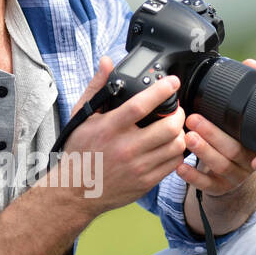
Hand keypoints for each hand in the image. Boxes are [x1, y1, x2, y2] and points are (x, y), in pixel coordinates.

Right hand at [60, 55, 186, 213]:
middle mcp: (125, 148)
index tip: (172, 82)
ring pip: (176, 145)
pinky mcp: (145, 182)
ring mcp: (137, 167)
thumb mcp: (81, 117)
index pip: (141, 106)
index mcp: (109, 128)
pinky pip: (173, 164)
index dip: (161, 91)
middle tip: (175, 110)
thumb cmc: (79, 152)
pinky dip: (176, 152)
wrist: (75, 191)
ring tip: (173, 128)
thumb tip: (106, 62)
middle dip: (178, 113)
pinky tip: (168, 146)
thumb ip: (96, 88)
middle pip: (168, 127)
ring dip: (180, 133)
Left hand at [176, 58, 255, 197]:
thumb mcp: (243, 118)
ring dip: (202, 151)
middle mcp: (248, 162)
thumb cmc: (236, 138)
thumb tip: (251, 64)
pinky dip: (192, 176)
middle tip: (194, 120)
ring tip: (187, 137)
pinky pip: (205, 184)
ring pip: (219, 166)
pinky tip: (180, 166)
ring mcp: (232, 176)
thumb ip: (247, 93)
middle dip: (214, 136)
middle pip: (234, 152)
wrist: (230, 171)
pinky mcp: (217, 187)